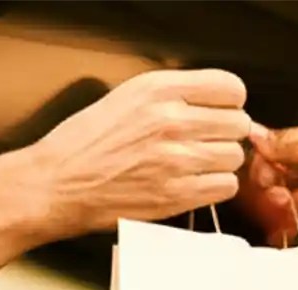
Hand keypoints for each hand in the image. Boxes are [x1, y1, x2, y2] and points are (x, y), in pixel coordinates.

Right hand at [26, 68, 250, 238]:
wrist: (59, 183)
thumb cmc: (86, 142)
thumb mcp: (128, 96)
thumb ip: (173, 94)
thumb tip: (213, 102)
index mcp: (159, 91)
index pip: (230, 88)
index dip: (230, 102)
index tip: (221, 110)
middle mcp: (171, 121)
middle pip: (238, 123)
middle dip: (227, 132)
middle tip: (207, 141)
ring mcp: (177, 159)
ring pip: (234, 156)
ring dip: (221, 161)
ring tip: (197, 163)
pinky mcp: (178, 194)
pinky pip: (226, 186)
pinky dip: (216, 186)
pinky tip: (195, 182)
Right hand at [240, 126, 297, 244]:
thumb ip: (285, 147)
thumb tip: (254, 134)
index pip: (268, 151)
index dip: (262, 165)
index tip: (265, 176)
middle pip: (272, 178)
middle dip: (272, 188)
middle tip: (281, 193)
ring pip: (282, 200)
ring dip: (285, 206)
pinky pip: (296, 220)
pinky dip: (289, 225)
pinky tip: (288, 229)